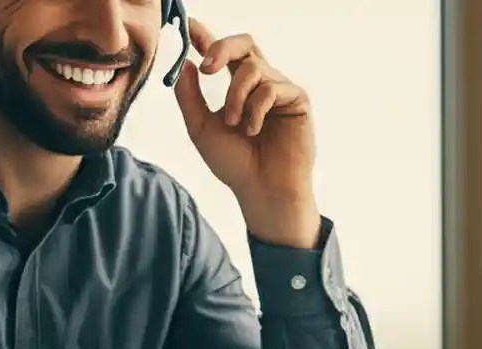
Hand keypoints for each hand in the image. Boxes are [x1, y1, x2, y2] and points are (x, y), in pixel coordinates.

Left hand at [174, 18, 320, 248]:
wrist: (261, 191)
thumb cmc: (235, 165)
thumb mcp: (201, 128)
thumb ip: (190, 96)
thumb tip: (184, 63)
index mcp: (239, 88)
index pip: (224, 54)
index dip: (207, 37)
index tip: (189, 26)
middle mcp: (261, 84)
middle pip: (244, 44)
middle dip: (222, 48)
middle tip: (207, 68)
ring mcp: (280, 90)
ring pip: (253, 69)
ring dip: (235, 96)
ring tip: (233, 124)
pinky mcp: (297, 100)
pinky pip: (271, 88)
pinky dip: (255, 109)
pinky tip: (253, 130)